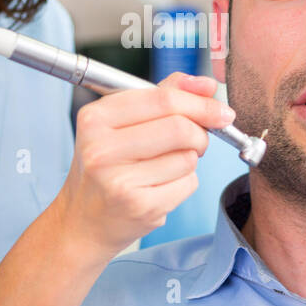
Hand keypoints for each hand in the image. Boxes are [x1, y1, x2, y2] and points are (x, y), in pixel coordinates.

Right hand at [50, 72, 233, 262]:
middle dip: (201, 133)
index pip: (162, 99)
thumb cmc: (107, 166)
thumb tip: (206, 85)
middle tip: (200, 141)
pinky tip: (161, 187)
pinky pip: (187, 184)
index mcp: (95, 118)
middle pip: (179, 128)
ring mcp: (119, 181)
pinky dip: (184, 183)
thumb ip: (162, 96)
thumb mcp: (121, 123)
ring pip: (187, 158)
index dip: (200, 102)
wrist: (84, 221)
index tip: (221, 111)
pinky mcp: (139, 207)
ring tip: (164, 167)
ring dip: (189, 160)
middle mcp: (101, 148)